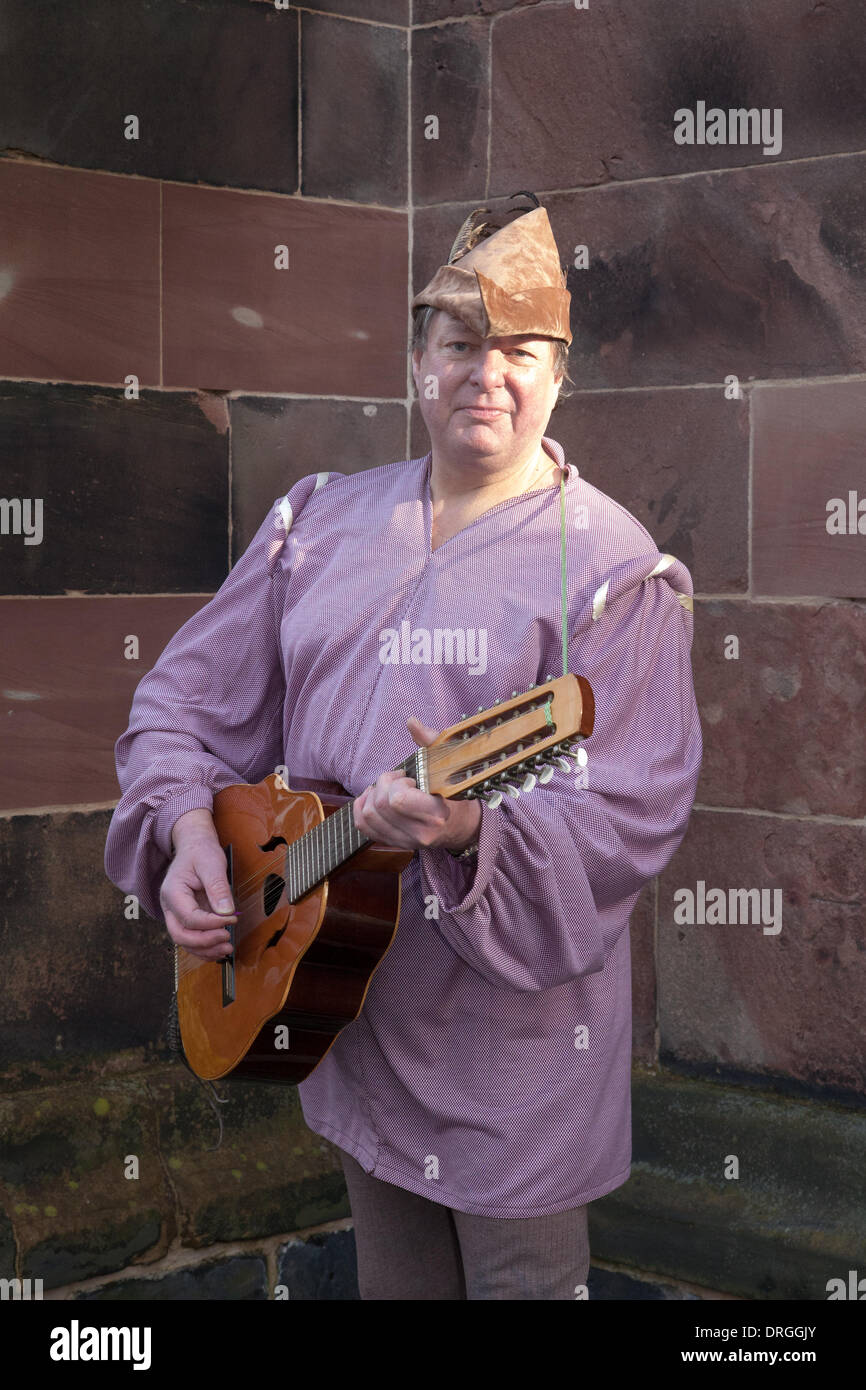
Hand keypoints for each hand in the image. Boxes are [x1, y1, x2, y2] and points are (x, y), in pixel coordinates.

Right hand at [160, 811, 235, 960]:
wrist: (194, 847)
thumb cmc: (201, 852)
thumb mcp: (212, 864)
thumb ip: (218, 888)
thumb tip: (227, 912)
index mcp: (172, 892)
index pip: (189, 917)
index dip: (211, 923)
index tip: (232, 919)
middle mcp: (169, 906)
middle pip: (181, 935)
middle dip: (205, 942)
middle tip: (227, 940)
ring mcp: (175, 914)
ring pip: (184, 941)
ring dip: (205, 950)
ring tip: (227, 949)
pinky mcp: (185, 918)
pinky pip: (191, 938)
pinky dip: (205, 947)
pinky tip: (220, 947)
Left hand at [353, 717, 481, 853]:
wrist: (463, 826)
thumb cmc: (457, 791)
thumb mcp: (450, 763)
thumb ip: (431, 741)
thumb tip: (412, 722)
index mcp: (435, 814)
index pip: (397, 800)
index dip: (396, 783)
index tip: (410, 778)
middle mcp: (419, 833)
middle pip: (379, 805)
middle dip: (384, 784)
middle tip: (399, 780)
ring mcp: (405, 841)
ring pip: (368, 815)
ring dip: (374, 795)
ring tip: (390, 789)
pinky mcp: (394, 843)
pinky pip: (363, 826)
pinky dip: (362, 807)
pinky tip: (375, 797)